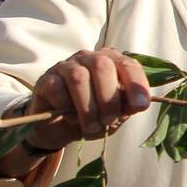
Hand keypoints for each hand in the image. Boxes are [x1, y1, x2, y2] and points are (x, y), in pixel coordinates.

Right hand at [0, 48, 150, 177]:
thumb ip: (127, 106)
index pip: (128, 64)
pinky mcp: (47, 79)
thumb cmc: (95, 116)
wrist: (60, 128)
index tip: (140, 106)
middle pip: (102, 66)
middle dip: (109, 98)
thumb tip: (138, 104)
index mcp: (112, 62)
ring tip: (92, 126)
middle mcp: (89, 58)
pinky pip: (57, 89)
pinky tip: (71, 118)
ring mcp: (66, 66)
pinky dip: (66, 107)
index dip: (136, 84)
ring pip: (79, 78)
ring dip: (88, 107)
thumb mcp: (116, 114)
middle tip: (109, 120)